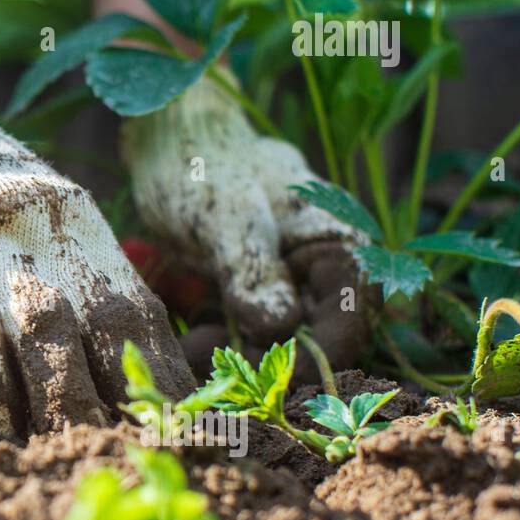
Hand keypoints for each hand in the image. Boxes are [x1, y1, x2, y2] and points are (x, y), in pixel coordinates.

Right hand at [0, 56, 195, 440]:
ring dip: (61, 409)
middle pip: (101, 329)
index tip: (181, 427)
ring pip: (43, 343)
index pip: (138, 314)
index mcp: (82, 232)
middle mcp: (45, 240)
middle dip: (119, 399)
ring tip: (73, 455)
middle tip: (134, 452)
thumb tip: (147, 363)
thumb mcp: (44, 229)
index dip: (162, 374)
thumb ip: (86, 286)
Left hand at [122, 78, 371, 374]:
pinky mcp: (255, 286)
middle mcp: (324, 270)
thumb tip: (281, 325)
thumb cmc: (204, 167)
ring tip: (190, 351)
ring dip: (238, 357)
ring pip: (278, 340)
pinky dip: (223, 340)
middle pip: (313, 340)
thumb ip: (253, 270)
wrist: (171, 138)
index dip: (312, 361)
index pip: (348, 324)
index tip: (261, 382)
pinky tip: (189, 340)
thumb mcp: (224, 218)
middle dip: (265, 365)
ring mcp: (289, 278)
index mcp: (339, 247)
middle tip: (206, 365)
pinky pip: (248, 327)